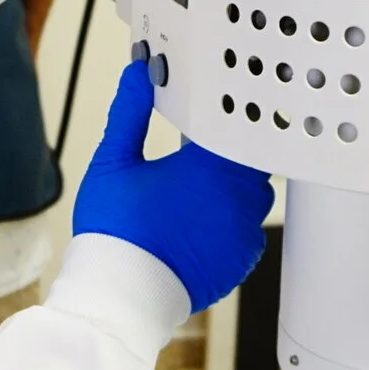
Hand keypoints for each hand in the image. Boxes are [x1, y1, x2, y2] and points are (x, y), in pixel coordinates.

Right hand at [75, 62, 273, 312]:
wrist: (123, 292)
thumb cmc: (116, 231)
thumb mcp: (114, 162)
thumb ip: (129, 114)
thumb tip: (138, 77)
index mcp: (210, 166)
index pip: (240, 128)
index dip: (230, 118)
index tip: (218, 114)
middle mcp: (236, 198)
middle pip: (253, 161)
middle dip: (234, 154)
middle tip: (208, 150)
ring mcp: (242, 232)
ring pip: (254, 197)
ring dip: (235, 190)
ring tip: (203, 188)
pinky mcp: (240, 261)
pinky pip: (248, 232)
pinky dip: (232, 224)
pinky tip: (203, 223)